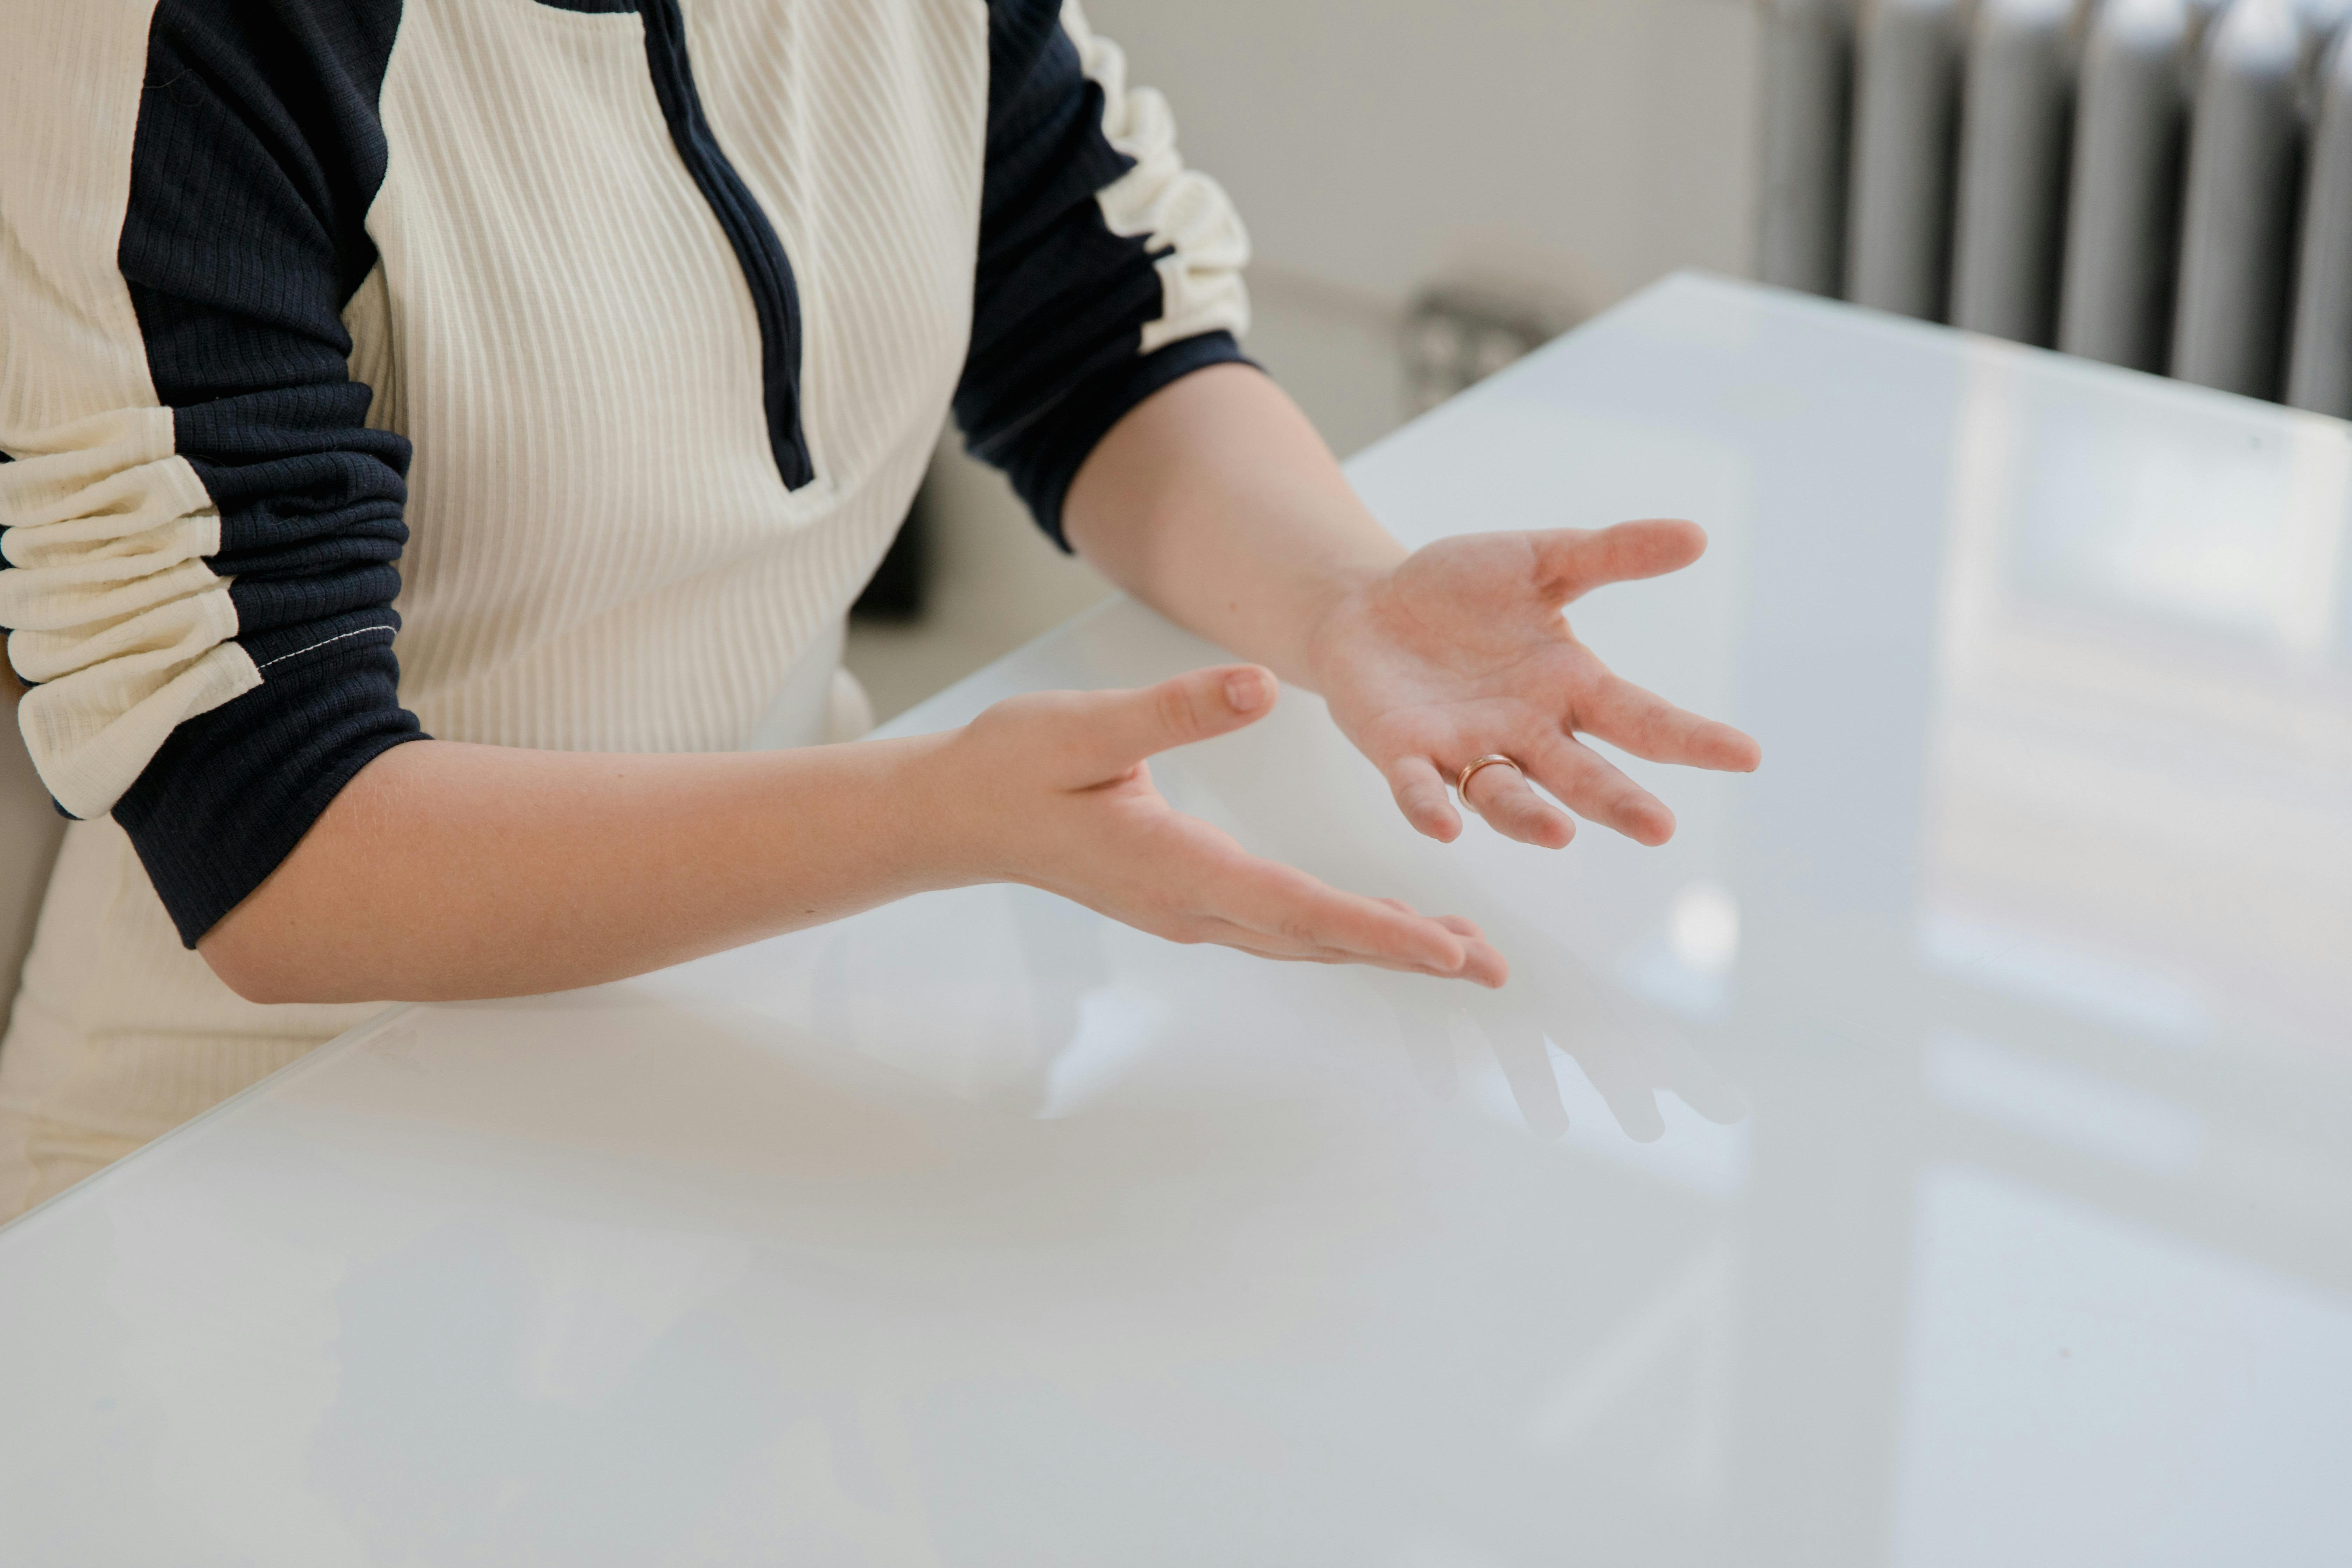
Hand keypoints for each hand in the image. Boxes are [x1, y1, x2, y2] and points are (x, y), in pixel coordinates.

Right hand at [931, 663, 1505, 984]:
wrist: (955, 812)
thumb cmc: (1011, 765)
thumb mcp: (1084, 724)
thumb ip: (1174, 708)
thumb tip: (1258, 686)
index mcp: (1172, 864)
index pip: (1294, 907)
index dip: (1375, 929)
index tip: (1445, 945)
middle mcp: (1189, 904)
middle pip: (1315, 938)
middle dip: (1404, 953)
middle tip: (1487, 966)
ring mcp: (1186, 909)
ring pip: (1301, 939)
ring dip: (1379, 947)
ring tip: (1458, 953)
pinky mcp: (1184, 897)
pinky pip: (1279, 926)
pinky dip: (1338, 930)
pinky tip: (1381, 925)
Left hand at [1304, 520, 1761, 848]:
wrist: (1366, 604)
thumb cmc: (1459, 588)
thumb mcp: (1538, 559)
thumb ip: (1610, 554)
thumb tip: (1696, 535)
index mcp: (1569, 688)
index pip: (1641, 719)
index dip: (1691, 739)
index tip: (1746, 755)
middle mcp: (1526, 733)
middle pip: (1583, 778)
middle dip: (1619, 804)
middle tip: (1660, 828)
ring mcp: (1466, 751)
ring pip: (1507, 797)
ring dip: (1532, 819)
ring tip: (1561, 834)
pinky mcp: (1404, 756)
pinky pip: (1422, 791)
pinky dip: (1433, 808)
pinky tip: (1447, 827)